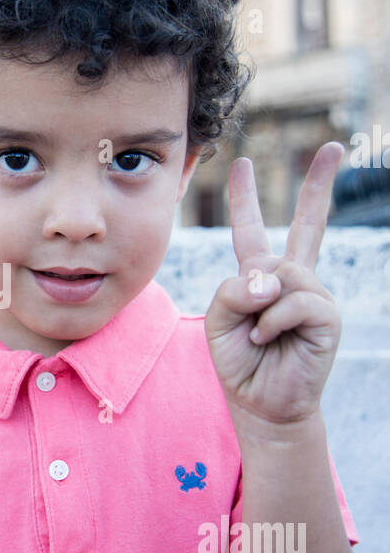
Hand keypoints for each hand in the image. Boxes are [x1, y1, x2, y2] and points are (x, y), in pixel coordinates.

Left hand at [204, 142, 344, 433]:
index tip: (244, 164)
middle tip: (334, 148)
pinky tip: (272, 339)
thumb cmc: (240, 361)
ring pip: (280, 275)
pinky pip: (293, 301)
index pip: (250, 230)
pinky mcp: (327, 314)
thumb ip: (233, 289)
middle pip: (307, 225)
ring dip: (258, 307)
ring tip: (260, 335)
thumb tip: (273, 277)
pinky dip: (273, 322)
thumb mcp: (219, 320)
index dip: (246, 198)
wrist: (262, 404)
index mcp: (259, 276)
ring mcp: (312, 294)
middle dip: (319, 185)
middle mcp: (290, 279)